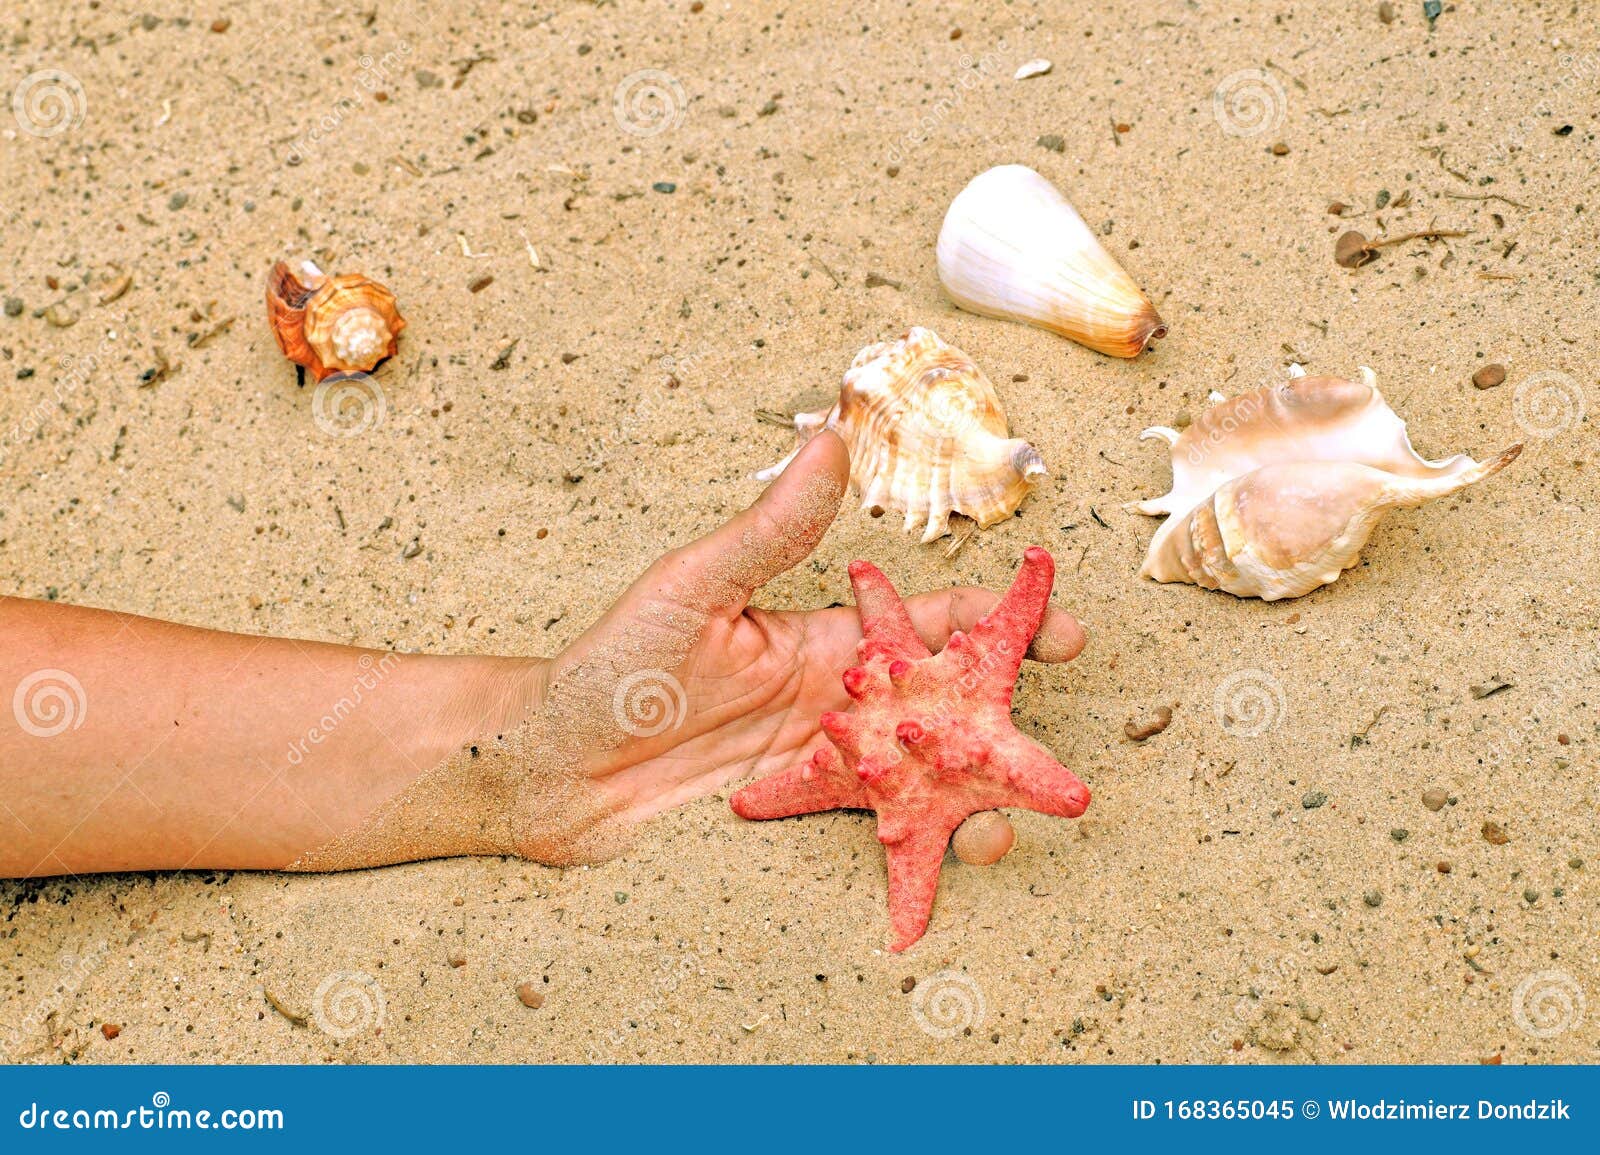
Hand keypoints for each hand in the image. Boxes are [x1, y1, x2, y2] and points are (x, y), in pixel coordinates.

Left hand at [539, 431, 1086, 856]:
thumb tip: (827, 437)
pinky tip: (947, 861)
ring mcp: (825, 763)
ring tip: (1002, 826)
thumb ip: (770, 529)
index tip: (1066, 630)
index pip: (930, 624)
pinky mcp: (801, 815)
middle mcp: (839, 700)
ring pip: (922, 777)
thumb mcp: (694, 589)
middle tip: (1058, 761)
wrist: (553, 768)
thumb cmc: (613, 666)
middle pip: (944, 709)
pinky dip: (917, 844)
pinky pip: (874, 827)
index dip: (1000, 622)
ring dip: (968, 799)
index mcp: (824, 637)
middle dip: (1006, 729)